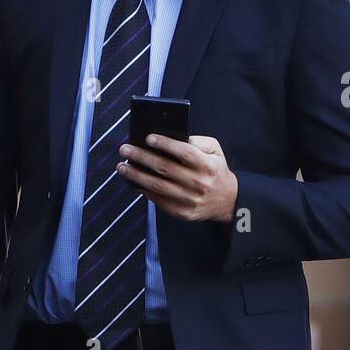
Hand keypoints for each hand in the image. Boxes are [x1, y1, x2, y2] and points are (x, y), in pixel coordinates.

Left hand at [117, 134, 237, 222]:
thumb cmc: (215, 170)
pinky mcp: (182, 212)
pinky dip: (143, 190)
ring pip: (158, 186)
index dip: (166, 144)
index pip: (185, 153)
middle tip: (125, 150)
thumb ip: (197, 142)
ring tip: (122, 166)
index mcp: (208, 165)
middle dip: (142, 158)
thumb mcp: (215, 151)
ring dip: (136, 175)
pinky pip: (158, 200)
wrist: (227, 201)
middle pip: (166, 169)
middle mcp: (199, 183)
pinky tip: (133, 181)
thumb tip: (171, 137)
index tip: (148, 138)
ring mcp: (190, 200)